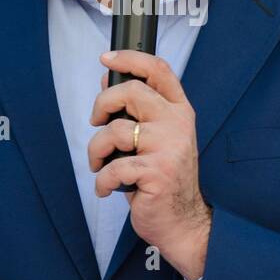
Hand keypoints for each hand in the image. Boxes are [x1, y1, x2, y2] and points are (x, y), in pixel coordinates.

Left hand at [87, 50, 211, 279]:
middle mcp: (178, 124)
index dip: (130, 58)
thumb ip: (135, 109)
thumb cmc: (164, 178)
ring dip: (96, 151)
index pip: (158, 70)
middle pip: (131, 91)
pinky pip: (113, 168)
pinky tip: (107, 189)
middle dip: (102, 104)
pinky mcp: (157, 173)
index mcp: (179, 111)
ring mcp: (169, 147)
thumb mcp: (155, 137)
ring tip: (100, 165)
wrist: (183, 221)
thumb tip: (108, 77)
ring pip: (114, 131)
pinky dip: (102, 181)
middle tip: (96, 122)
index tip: (107, 58)